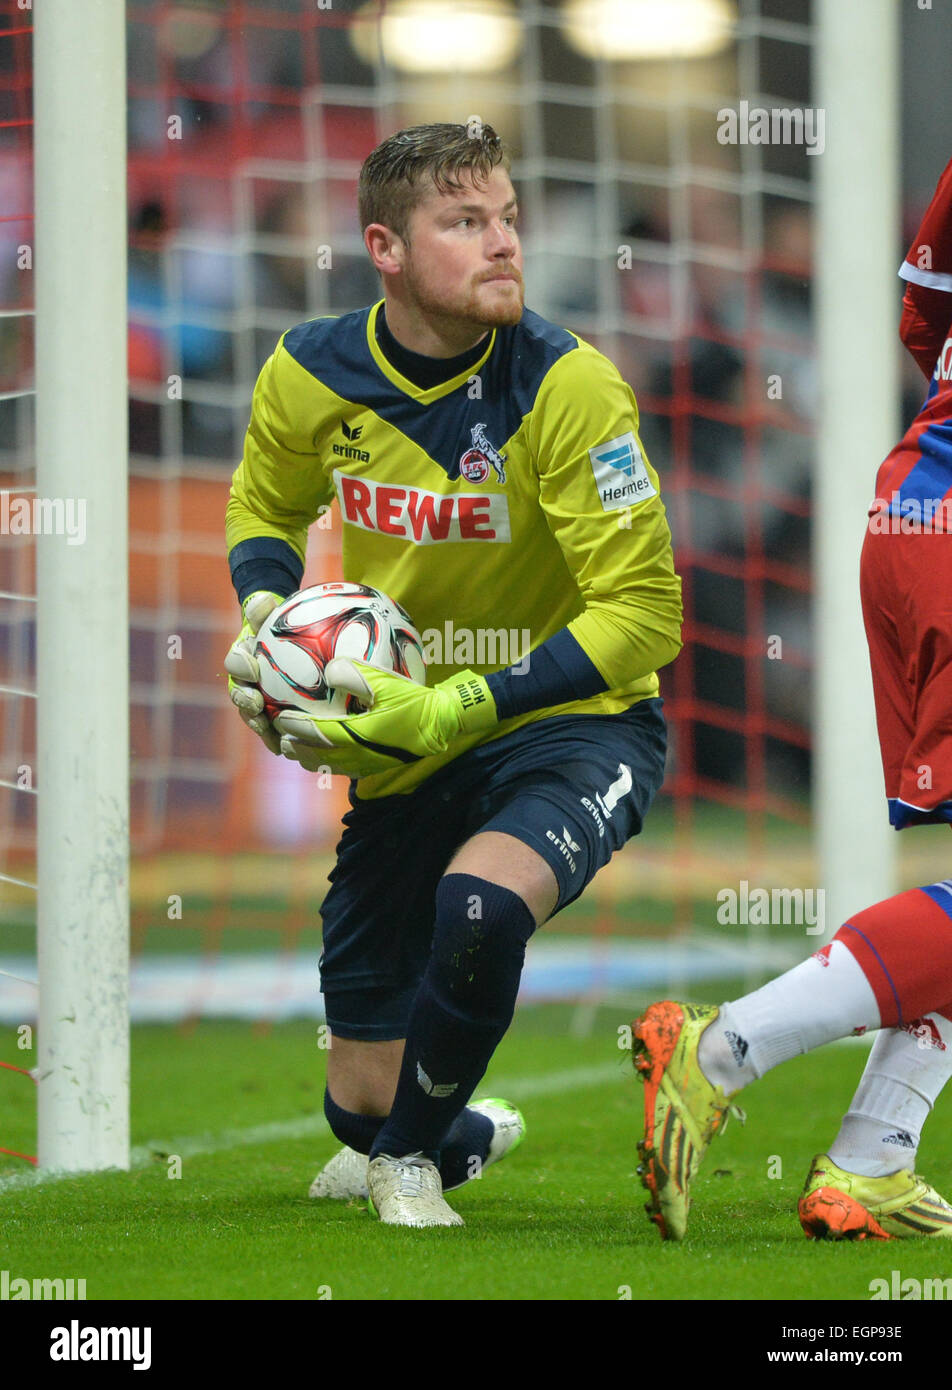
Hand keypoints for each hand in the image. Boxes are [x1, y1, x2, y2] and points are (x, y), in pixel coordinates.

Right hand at [224, 590, 284, 753]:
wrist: (289, 639)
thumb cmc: (280, 623)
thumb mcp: (272, 612)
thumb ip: (263, 607)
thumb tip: (262, 601)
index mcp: (242, 659)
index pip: (236, 663)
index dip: (240, 667)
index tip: (252, 668)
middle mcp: (245, 682)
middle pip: (240, 695)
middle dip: (245, 702)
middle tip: (256, 705)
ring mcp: (257, 700)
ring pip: (254, 715)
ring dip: (259, 724)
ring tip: (269, 731)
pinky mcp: (272, 716)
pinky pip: (273, 729)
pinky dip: (278, 738)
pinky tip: (289, 746)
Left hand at [274, 658, 497, 777]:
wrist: (443, 724)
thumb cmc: (415, 701)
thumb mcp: (387, 682)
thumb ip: (356, 674)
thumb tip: (329, 668)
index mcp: (356, 735)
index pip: (315, 734)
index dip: (293, 727)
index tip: (278, 717)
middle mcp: (357, 755)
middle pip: (315, 757)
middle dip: (294, 747)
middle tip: (279, 735)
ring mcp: (366, 764)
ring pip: (327, 766)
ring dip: (308, 757)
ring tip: (295, 746)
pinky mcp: (375, 766)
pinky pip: (343, 767)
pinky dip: (327, 760)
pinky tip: (326, 749)